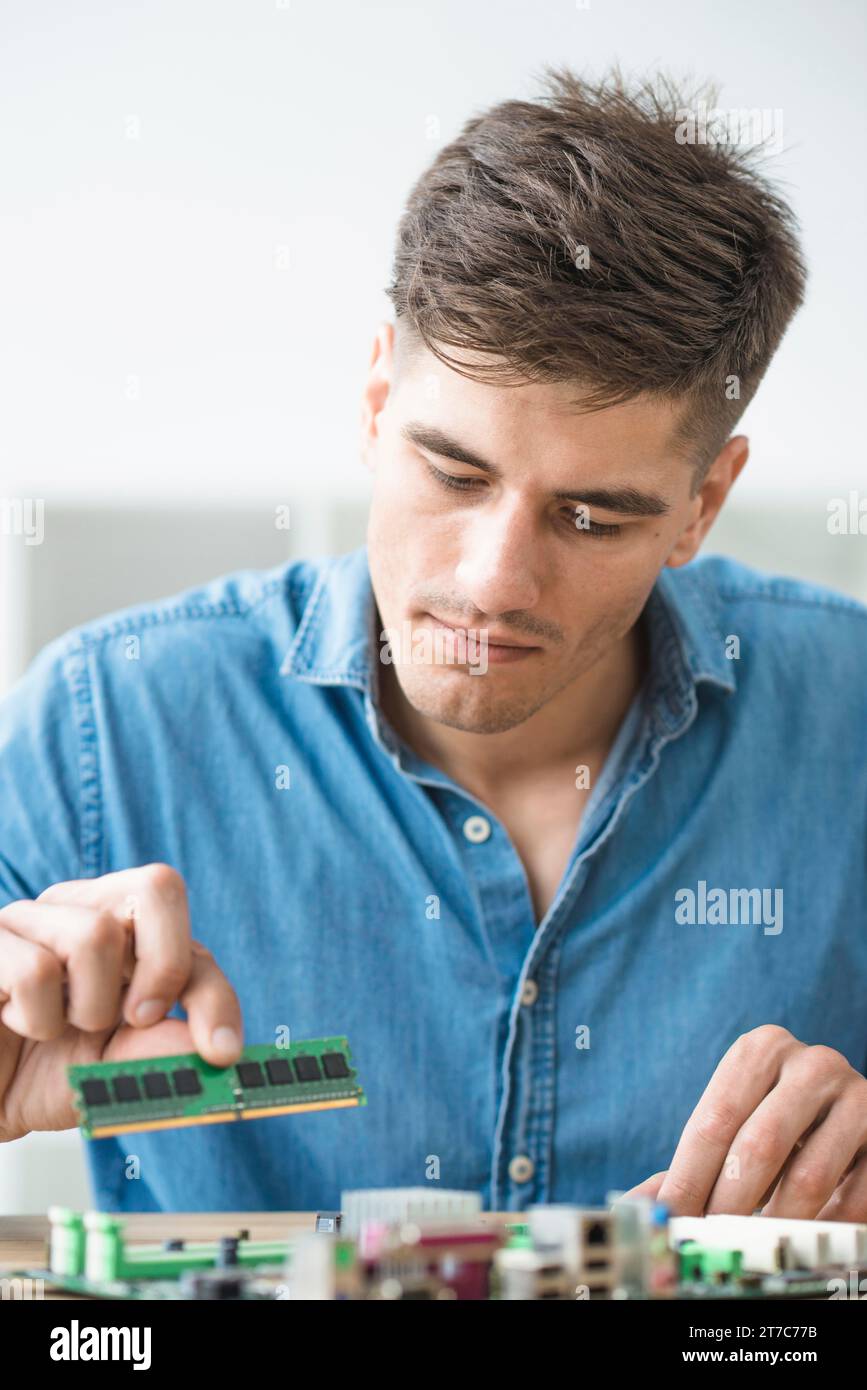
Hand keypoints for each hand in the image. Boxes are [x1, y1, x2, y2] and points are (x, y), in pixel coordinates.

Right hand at [0, 864, 242, 1141]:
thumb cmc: (42, 1074)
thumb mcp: (115, 1072)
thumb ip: (163, 1055)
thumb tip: (217, 1053)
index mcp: (126, 928)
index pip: (195, 938)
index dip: (214, 992)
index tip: (222, 1053)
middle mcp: (81, 908)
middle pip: (157, 886)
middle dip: (165, 964)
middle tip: (140, 1021)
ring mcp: (30, 918)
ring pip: (95, 934)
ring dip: (87, 1008)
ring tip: (57, 1028)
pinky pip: (34, 971)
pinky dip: (36, 1019)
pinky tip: (15, 1024)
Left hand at [621, 1025, 866, 1220]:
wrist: (841, 1108)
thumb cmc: (774, 1117)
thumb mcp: (734, 1121)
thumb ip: (691, 1162)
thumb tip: (638, 1206)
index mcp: (761, 1049)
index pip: (714, 1120)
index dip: (688, 1178)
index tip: (671, 1219)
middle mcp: (811, 1063)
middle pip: (759, 1145)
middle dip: (728, 1203)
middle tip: (710, 1240)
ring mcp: (856, 1095)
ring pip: (808, 1175)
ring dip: (773, 1221)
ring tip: (751, 1244)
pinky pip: (853, 1196)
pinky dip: (821, 1227)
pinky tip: (799, 1235)